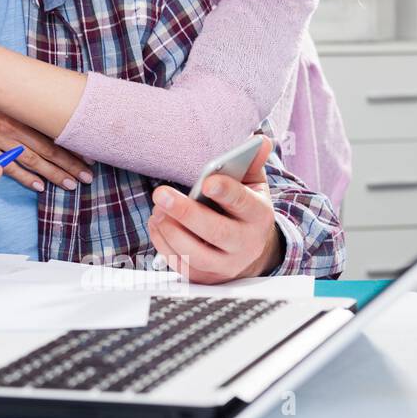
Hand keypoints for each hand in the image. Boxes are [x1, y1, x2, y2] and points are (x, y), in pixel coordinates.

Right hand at [0, 87, 92, 191]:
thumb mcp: (8, 86)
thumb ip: (28, 99)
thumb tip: (50, 106)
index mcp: (22, 112)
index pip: (54, 135)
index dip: (73, 148)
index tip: (90, 158)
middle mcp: (14, 128)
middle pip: (48, 151)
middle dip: (70, 166)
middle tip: (88, 178)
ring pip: (32, 161)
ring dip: (53, 175)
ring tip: (70, 185)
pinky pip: (7, 167)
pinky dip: (24, 177)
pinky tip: (39, 186)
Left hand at [147, 136, 284, 283]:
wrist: (248, 250)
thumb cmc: (244, 210)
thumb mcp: (252, 186)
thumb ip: (251, 163)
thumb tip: (260, 140)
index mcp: (258, 216)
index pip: (244, 204)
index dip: (227, 193)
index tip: (207, 182)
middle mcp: (244, 244)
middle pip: (216, 232)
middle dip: (186, 213)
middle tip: (160, 193)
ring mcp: (224, 264)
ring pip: (195, 254)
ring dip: (170, 230)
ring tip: (157, 209)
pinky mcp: (204, 276)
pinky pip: (180, 264)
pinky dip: (163, 243)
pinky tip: (156, 223)